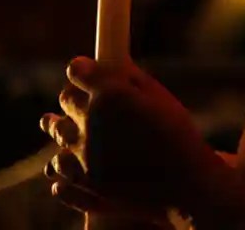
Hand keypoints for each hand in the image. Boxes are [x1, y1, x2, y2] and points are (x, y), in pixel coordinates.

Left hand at [40, 57, 221, 213]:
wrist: (187, 182)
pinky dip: (61, 163)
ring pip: (57, 133)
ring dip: (61, 128)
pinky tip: (71, 159)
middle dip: (74, 97)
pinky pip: (57, 167)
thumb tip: (108, 62)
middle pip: (66, 100)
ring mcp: (84, 155)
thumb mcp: (157, 95)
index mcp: (110, 95)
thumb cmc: (177, 133)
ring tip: (67, 128)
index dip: (82, 70)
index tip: (85, 72)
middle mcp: (91, 122)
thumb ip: (128, 75)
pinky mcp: (85, 182)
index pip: (76, 71)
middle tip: (85, 101)